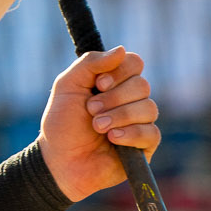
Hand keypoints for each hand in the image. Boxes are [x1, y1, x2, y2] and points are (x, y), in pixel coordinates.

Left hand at [37, 46, 159, 199]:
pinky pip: (151, 133)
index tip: (98, 84)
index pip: (134, 63)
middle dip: (114, 98)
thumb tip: (121, 50)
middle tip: (91, 110)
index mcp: (115, 82)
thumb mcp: (68, 86)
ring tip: (97, 127)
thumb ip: (90, 63)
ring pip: (149, 108)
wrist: (59, 161)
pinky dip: (131, 134)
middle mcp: (131, 100)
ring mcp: (140, 123)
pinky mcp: (145, 146)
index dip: (120, 72)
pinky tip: (113, 140)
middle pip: (142, 85)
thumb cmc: (62, 124)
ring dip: (119, 116)